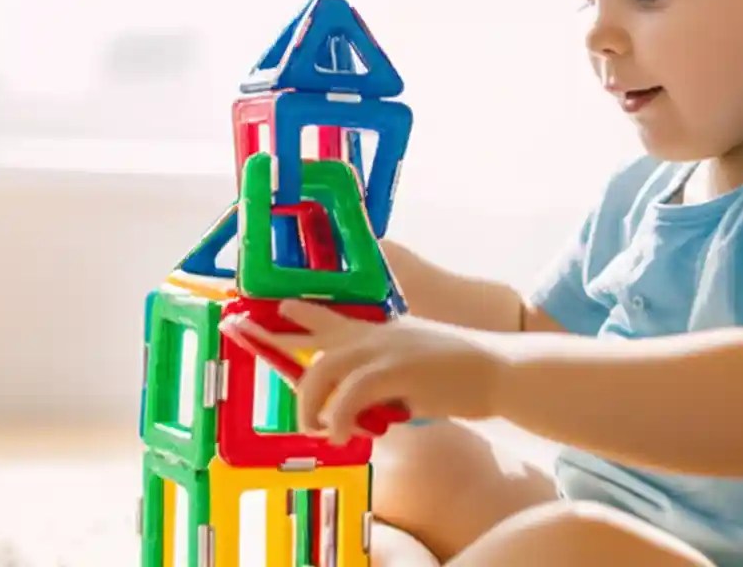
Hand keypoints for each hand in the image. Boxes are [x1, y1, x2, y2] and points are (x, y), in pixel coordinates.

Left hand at [225, 300, 507, 443]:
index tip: (270, 306)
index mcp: (381, 331)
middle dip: (277, 338)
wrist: (498, 371)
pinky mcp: (396, 371)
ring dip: (311, 402)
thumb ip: (380, 384)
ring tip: (313, 426)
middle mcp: (378, 334)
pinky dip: (339, 418)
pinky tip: (340, 435)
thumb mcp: (413, 372)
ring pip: (325, 369)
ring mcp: (386, 349)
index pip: (332, 316)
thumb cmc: (459, 377)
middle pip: (317, 336)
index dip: (299, 312)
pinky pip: (351, 395)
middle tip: (244, 333)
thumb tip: (356, 412)